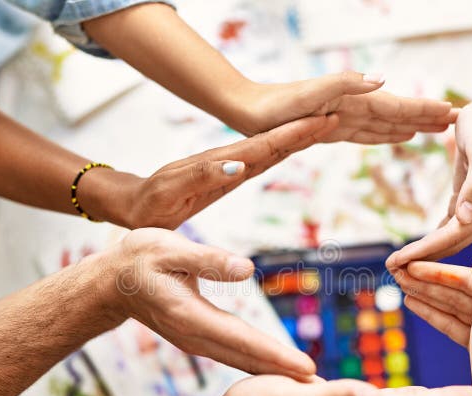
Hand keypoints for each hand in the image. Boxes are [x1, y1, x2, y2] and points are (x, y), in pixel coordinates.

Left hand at [94, 115, 337, 228]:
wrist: (136, 206)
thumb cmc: (152, 205)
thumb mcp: (173, 192)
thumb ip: (204, 176)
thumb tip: (239, 163)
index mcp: (220, 163)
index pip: (263, 145)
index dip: (293, 134)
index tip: (321, 120)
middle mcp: (228, 161)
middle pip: (272, 142)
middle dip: (303, 129)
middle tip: (336, 114)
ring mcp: (228, 167)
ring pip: (269, 148)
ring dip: (296, 137)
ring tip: (323, 124)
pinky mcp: (226, 176)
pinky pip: (259, 161)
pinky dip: (279, 151)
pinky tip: (291, 147)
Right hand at [105, 228, 316, 380]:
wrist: (110, 283)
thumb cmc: (139, 259)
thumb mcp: (169, 249)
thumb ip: (206, 259)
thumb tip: (247, 267)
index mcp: (190, 316)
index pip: (242, 339)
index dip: (275, 355)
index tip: (306, 369)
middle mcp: (195, 336)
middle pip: (247, 358)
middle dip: (284, 374)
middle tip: (321, 388)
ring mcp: (196, 341)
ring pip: (241, 360)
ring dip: (274, 373)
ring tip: (307, 384)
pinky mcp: (197, 338)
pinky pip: (233, 354)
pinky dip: (257, 363)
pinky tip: (275, 368)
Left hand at [231, 72, 456, 143]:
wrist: (249, 112)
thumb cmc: (277, 104)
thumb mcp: (311, 92)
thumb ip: (346, 84)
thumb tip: (382, 81)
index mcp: (352, 98)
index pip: (396, 105)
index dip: (423, 110)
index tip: (451, 112)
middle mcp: (352, 107)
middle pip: (397, 114)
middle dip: (425, 117)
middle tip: (455, 121)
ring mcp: (343, 118)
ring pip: (385, 124)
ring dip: (410, 126)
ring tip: (435, 129)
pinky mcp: (331, 129)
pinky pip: (367, 134)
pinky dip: (385, 135)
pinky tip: (398, 135)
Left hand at [385, 87, 471, 267]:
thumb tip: (465, 217)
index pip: (456, 235)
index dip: (428, 250)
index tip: (401, 261)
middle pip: (453, 243)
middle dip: (423, 257)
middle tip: (391, 268)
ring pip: (451, 239)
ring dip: (427, 252)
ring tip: (399, 262)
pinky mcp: (469, 202)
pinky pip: (450, 228)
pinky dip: (434, 239)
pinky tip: (417, 249)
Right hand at [392, 257, 471, 395]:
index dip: (439, 271)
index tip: (411, 264)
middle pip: (462, 291)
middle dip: (429, 282)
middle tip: (398, 272)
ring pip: (455, 307)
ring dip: (428, 296)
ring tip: (400, 285)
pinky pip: (455, 325)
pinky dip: (434, 315)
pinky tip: (413, 304)